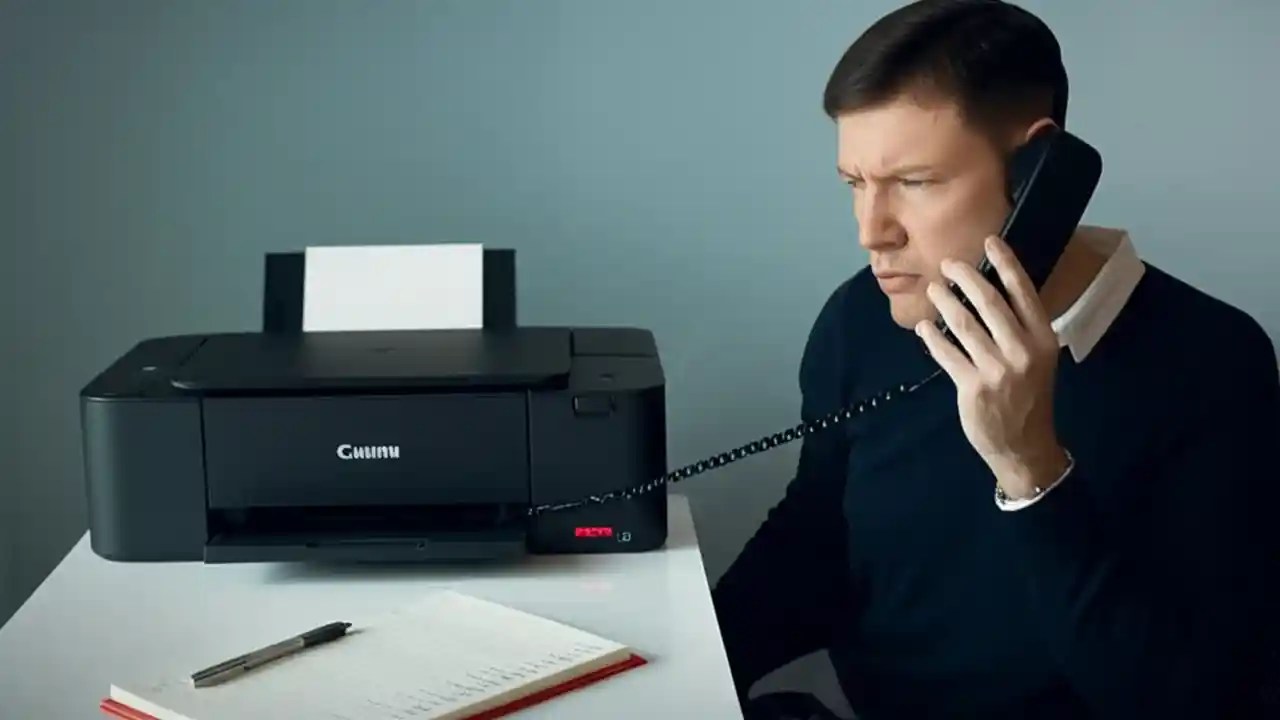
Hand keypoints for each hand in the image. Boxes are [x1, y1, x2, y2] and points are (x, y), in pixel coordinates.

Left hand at [915, 235, 1069, 497]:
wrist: (1024, 444)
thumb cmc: (1028, 395)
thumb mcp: (1037, 358)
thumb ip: (1019, 328)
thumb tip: (988, 290)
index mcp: (1043, 338)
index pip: (1023, 292)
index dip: (1006, 263)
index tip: (990, 241)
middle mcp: (1023, 350)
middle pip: (989, 302)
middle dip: (966, 277)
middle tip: (948, 264)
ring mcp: (997, 370)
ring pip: (963, 325)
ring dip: (944, 303)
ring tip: (933, 290)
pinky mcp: (973, 387)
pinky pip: (946, 353)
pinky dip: (932, 338)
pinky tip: (924, 328)